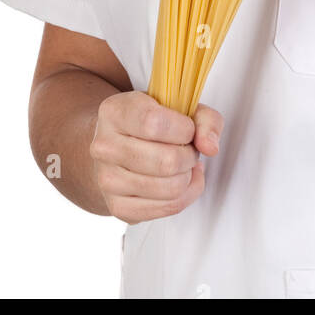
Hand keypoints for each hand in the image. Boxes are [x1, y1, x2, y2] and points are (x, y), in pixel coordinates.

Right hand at [90, 91, 223, 224]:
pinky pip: (167, 208)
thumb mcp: (179, 106)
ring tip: (183, 165)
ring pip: (170, 188)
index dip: (184, 129)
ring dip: (188, 176)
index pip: (153, 123)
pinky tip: (179, 180)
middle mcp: (104, 147)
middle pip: (167, 161)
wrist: (118, 146)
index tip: (188, 129)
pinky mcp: (117, 207)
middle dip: (190, 156)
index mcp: (114, 112)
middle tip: (189, 149)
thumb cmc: (151, 123)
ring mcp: (107, 180)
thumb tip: (210, 146)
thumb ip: (205, 119)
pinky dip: (185, 196)